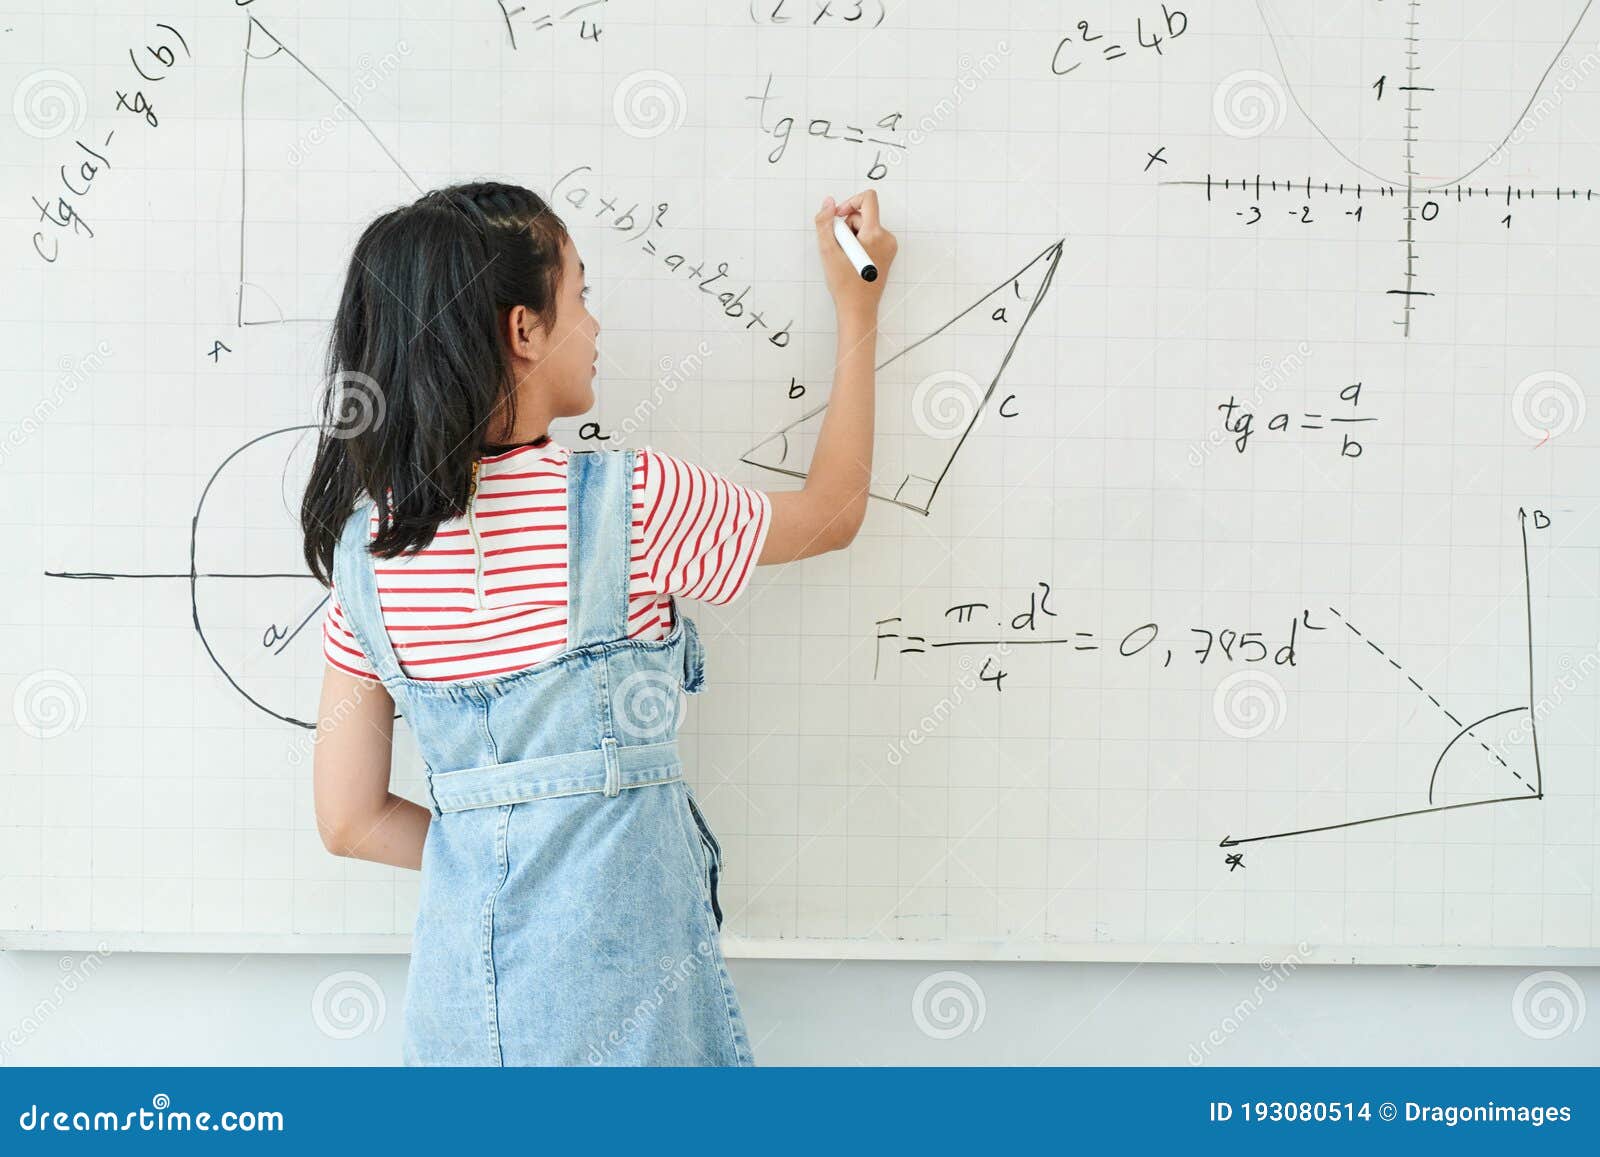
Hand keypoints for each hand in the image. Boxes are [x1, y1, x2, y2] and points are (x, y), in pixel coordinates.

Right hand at [815, 189, 896, 317]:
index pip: (868, 199)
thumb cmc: (845, 284)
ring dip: (852, 237)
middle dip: (847, 227)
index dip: (850, 202)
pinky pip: (871, 238)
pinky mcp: (887, 254)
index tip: (839, 216)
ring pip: (866, 227)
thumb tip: (829, 202)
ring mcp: (889, 246)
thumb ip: (825, 222)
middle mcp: (887, 238)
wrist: (858, 308)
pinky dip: (859, 244)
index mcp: (875, 234)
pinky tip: (853, 260)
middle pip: (864, 216)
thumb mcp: (827, 250)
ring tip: (846, 257)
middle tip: (840, 248)